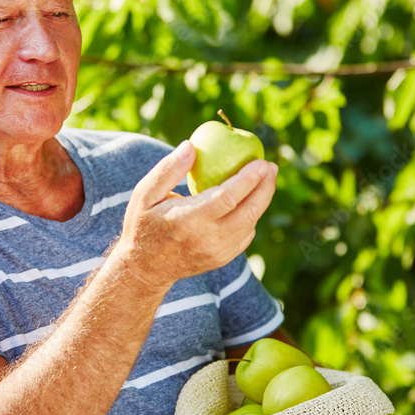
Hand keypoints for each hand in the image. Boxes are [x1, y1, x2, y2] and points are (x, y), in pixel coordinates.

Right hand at [114, 141, 276, 287]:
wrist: (145, 268)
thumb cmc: (143, 224)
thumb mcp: (144, 194)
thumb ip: (167, 170)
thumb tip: (191, 145)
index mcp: (189, 220)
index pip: (228, 197)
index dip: (249, 179)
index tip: (261, 161)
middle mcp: (208, 239)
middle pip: (249, 211)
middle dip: (265, 187)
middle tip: (271, 166)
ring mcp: (218, 252)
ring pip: (251, 223)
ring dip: (262, 200)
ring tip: (265, 179)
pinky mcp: (223, 259)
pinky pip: (246, 235)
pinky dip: (251, 216)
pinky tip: (250, 201)